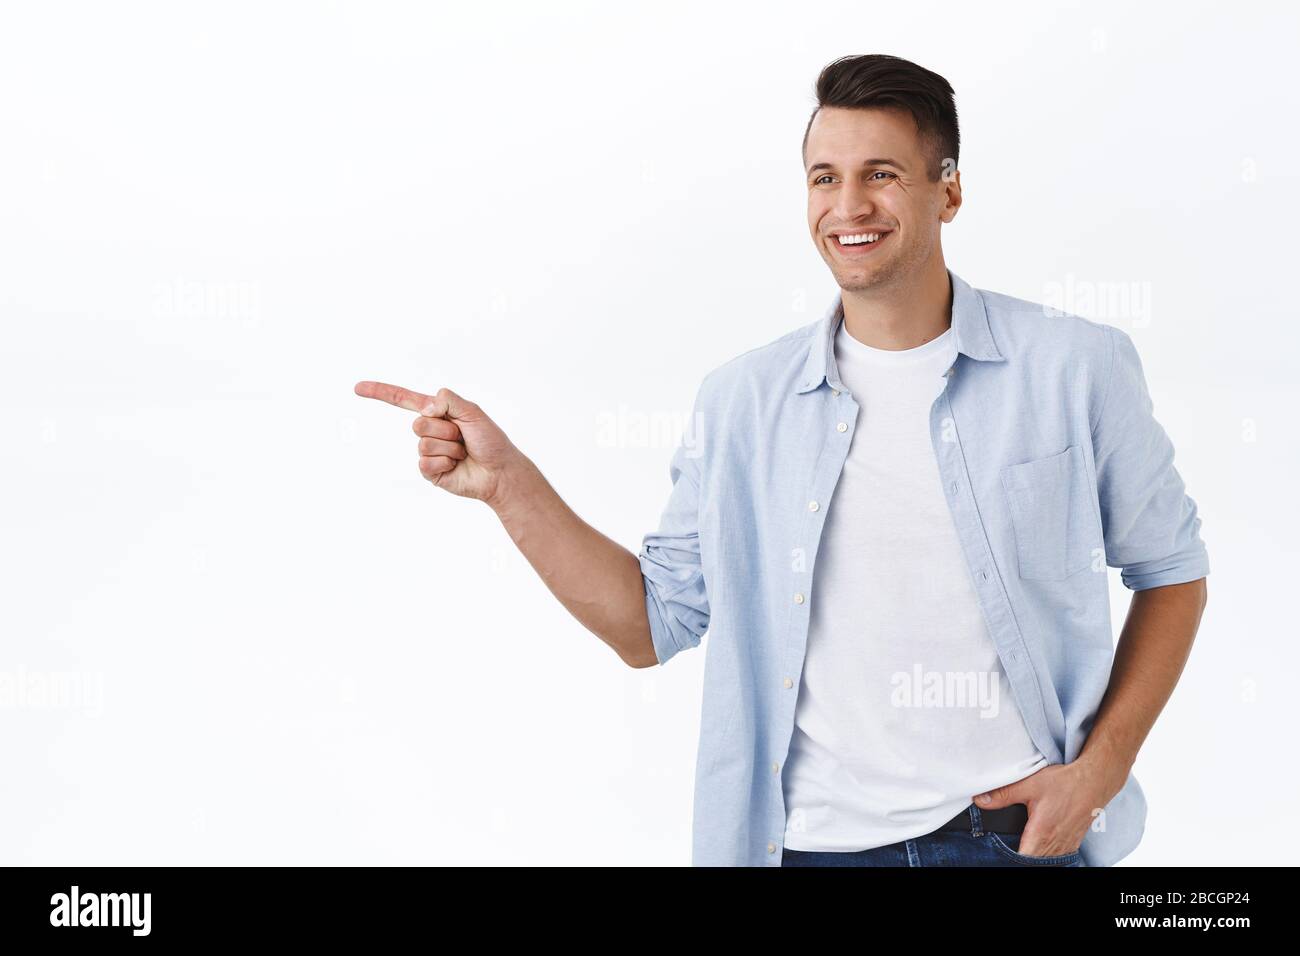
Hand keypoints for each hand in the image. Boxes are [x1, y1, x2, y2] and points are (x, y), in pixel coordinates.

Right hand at [353, 380, 527, 504]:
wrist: (499, 471)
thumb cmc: (490, 441)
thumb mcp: (473, 412)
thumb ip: (449, 400)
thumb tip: (426, 408)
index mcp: (438, 413)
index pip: (404, 400)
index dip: (381, 393)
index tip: (358, 388)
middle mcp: (430, 431)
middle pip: (418, 424)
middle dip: (445, 430)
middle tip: (463, 438)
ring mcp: (428, 452)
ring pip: (424, 444)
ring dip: (449, 448)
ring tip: (463, 452)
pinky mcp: (429, 471)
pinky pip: (426, 462)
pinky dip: (445, 462)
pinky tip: (457, 466)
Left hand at [971, 758, 1118, 856]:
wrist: (1095, 780)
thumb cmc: (1064, 782)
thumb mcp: (1029, 784)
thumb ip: (1003, 794)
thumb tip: (979, 800)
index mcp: (1041, 833)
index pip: (1023, 859)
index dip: (1010, 858)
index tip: (999, 854)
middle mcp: (1055, 844)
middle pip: (1033, 862)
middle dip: (1020, 857)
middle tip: (1006, 849)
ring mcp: (1066, 845)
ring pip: (1046, 860)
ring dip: (1033, 856)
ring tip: (1020, 847)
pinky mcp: (1073, 842)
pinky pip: (1057, 856)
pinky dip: (1046, 854)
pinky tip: (1037, 845)